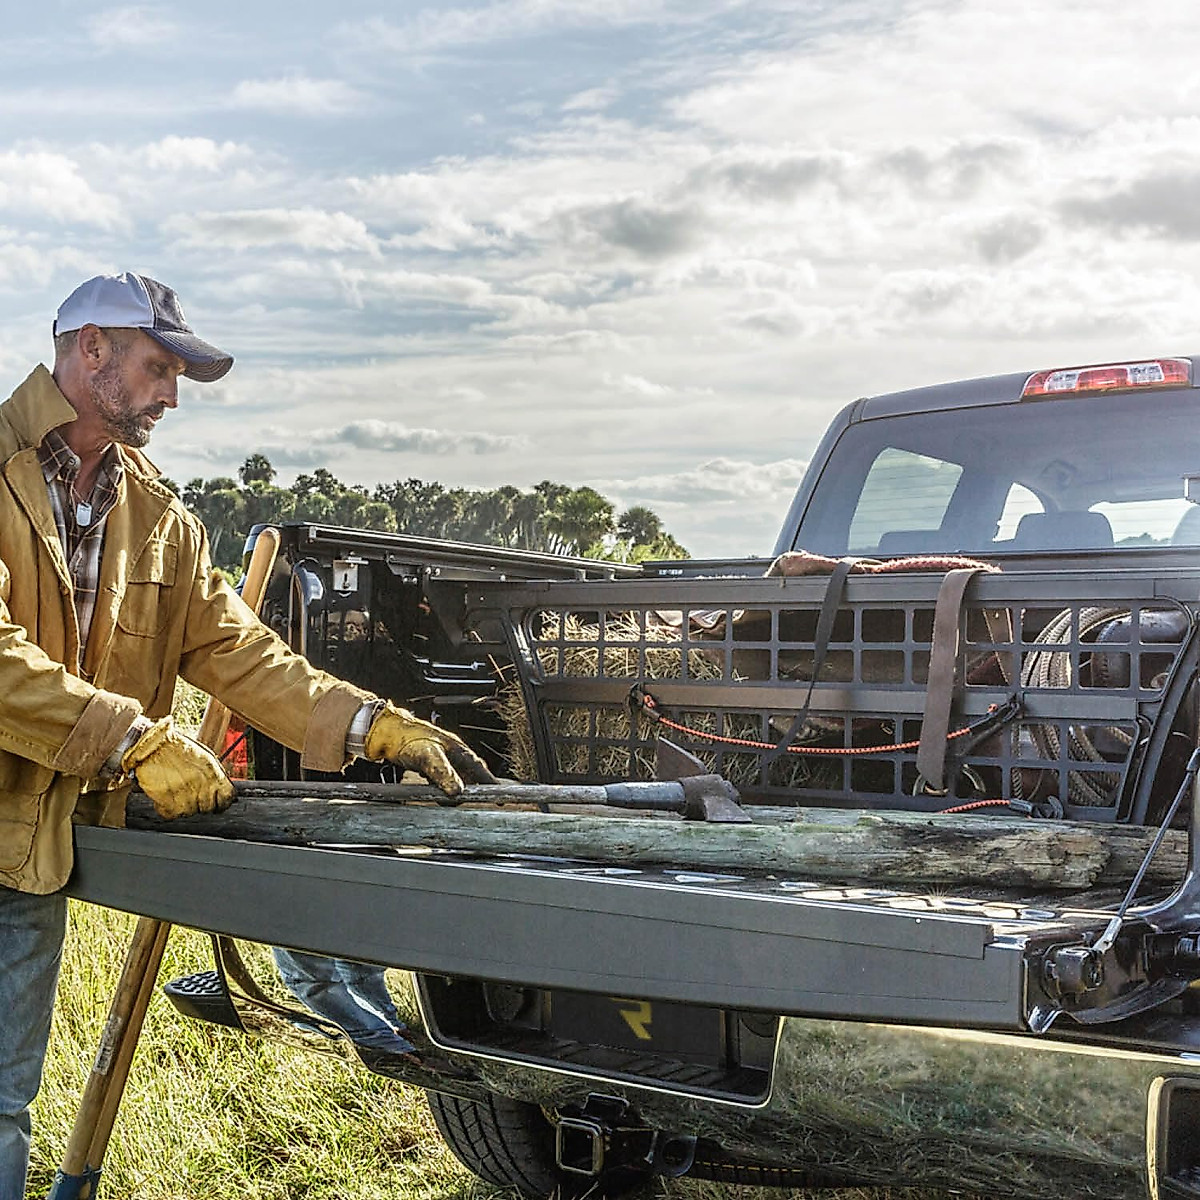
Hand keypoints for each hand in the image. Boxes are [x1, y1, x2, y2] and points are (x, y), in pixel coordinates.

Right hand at [121, 717, 235, 818]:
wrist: (152, 742)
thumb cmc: (176, 747)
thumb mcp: (203, 757)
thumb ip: (212, 775)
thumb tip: (219, 791)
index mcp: (213, 772)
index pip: (227, 797)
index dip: (221, 803)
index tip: (216, 805)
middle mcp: (201, 783)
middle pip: (208, 808)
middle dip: (200, 805)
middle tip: (190, 796)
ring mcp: (184, 791)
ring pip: (189, 812)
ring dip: (182, 807)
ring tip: (175, 794)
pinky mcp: (166, 797)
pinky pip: (171, 814)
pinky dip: (166, 809)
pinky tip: (164, 799)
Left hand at [365, 702, 496, 800]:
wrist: (384, 730)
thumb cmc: (406, 737)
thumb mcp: (427, 756)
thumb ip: (443, 773)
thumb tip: (458, 791)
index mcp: (456, 748)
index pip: (479, 768)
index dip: (490, 783)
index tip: (500, 796)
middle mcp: (452, 751)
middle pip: (471, 773)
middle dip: (474, 788)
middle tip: (476, 800)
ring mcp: (441, 755)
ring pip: (457, 775)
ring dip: (457, 788)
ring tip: (453, 799)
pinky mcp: (429, 760)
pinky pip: (443, 776)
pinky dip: (444, 786)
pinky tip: (438, 791)